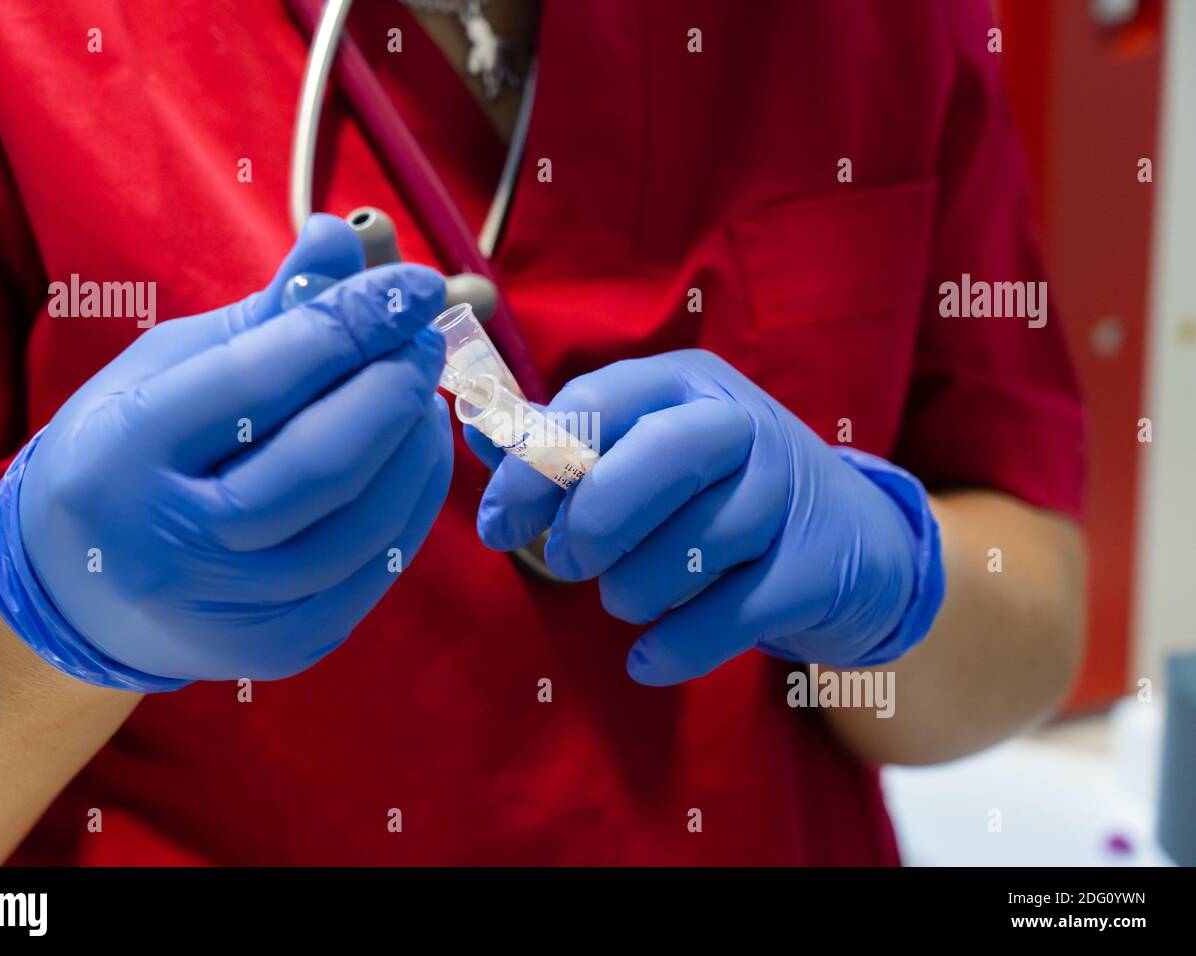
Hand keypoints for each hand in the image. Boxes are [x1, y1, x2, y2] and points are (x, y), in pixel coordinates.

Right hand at [0, 215, 452, 688]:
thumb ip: (264, 315)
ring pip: (367, 520)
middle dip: (394, 385)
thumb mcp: (169, 369)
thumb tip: (344, 240)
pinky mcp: (284, 647)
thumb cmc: (128, 455)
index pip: (262, 380)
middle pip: (325, 461)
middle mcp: (173, 547)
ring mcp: (233, 611)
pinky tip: (415, 449)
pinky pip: (378, 565)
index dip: (352, 324)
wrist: (80, 592)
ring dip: (416, 442)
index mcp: (126, 456)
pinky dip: (414, 498)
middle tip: (425, 335)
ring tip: (421, 389)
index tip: (411, 287)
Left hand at [467, 349, 943, 685]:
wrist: (850, 544)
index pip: (595, 406)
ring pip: (683, 553)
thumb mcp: (645, 451)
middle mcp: (742, 423)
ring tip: (632, 595)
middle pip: (650, 466)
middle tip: (568, 562)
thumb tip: (472, 425)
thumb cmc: (716, 494)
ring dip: (634, 594)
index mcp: (683, 385)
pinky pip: (723, 619)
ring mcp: (788, 493)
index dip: (534, 469)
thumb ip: (561, 444)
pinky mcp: (814, 569)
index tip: (498, 526)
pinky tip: (646, 660)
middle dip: (591, 528)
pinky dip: (671, 650)